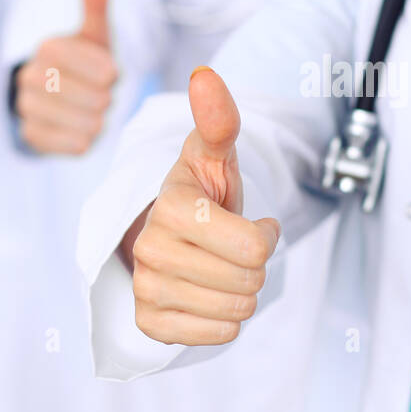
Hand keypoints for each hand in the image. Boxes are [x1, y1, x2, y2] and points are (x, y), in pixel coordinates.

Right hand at [15, 0, 117, 155]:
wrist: (65, 100)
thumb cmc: (88, 63)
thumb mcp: (96, 35)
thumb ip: (96, 2)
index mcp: (47, 48)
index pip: (83, 62)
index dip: (103, 71)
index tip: (113, 74)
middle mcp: (29, 75)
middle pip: (84, 94)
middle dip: (102, 97)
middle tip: (105, 96)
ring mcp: (27, 107)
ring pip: (78, 120)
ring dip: (96, 118)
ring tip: (95, 111)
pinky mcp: (31, 137)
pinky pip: (69, 144)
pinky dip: (83, 139)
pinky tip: (86, 130)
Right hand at [128, 67, 280, 345]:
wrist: (171, 234)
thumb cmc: (203, 193)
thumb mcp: (215, 155)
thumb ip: (218, 118)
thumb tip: (205, 75)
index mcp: (172, 206)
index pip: (255, 246)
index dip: (264, 235)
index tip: (249, 221)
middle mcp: (151, 248)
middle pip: (249, 280)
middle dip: (254, 265)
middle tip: (234, 248)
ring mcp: (146, 288)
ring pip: (236, 311)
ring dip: (241, 292)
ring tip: (222, 268)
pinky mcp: (150, 323)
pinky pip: (218, 335)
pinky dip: (225, 320)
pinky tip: (209, 295)